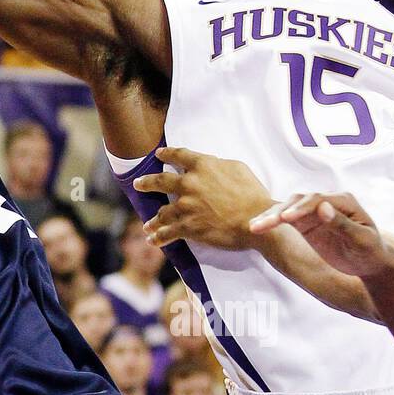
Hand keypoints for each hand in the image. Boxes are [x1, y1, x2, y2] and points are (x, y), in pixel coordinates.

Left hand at [132, 146, 273, 248]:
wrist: (255, 221)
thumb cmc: (252, 193)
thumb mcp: (238, 168)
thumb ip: (218, 165)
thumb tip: (210, 165)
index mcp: (202, 165)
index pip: (179, 155)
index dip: (167, 154)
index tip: (158, 154)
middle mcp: (189, 184)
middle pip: (160, 181)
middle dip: (146, 182)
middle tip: (138, 184)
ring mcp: (186, 206)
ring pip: (161, 212)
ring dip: (153, 220)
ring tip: (147, 224)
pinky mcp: (187, 227)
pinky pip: (168, 233)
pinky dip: (159, 237)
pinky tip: (153, 240)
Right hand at [250, 192, 393, 277]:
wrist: (369, 262)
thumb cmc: (370, 250)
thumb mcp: (362, 240)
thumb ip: (343, 224)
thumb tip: (323, 208)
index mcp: (343, 201)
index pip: (317, 200)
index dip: (301, 208)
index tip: (287, 218)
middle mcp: (326, 202)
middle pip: (299, 201)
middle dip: (280, 211)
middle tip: (264, 224)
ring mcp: (314, 212)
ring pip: (288, 207)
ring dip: (271, 216)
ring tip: (255, 226)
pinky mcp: (306, 223)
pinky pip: (285, 219)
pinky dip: (271, 222)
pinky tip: (257, 226)